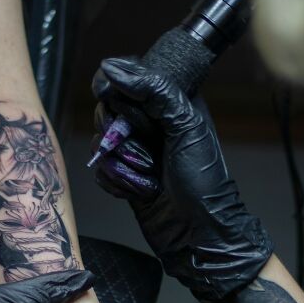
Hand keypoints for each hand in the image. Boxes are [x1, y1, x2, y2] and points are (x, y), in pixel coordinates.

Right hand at [91, 57, 272, 300]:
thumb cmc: (204, 183)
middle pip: (107, 109)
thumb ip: (153, 90)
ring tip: (149, 179)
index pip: (127, 77)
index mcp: (170, 103)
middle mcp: (151, 124)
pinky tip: (140, 193)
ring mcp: (136, 151)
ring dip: (122, 164)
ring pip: (100, 142)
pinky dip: (116, 182)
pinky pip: (99, 169)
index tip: (112, 98)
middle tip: (150, 154)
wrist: (200, 236)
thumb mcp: (186, 126)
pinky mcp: (125, 177)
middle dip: (122, 136)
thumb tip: (112, 67)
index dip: (115, 88)